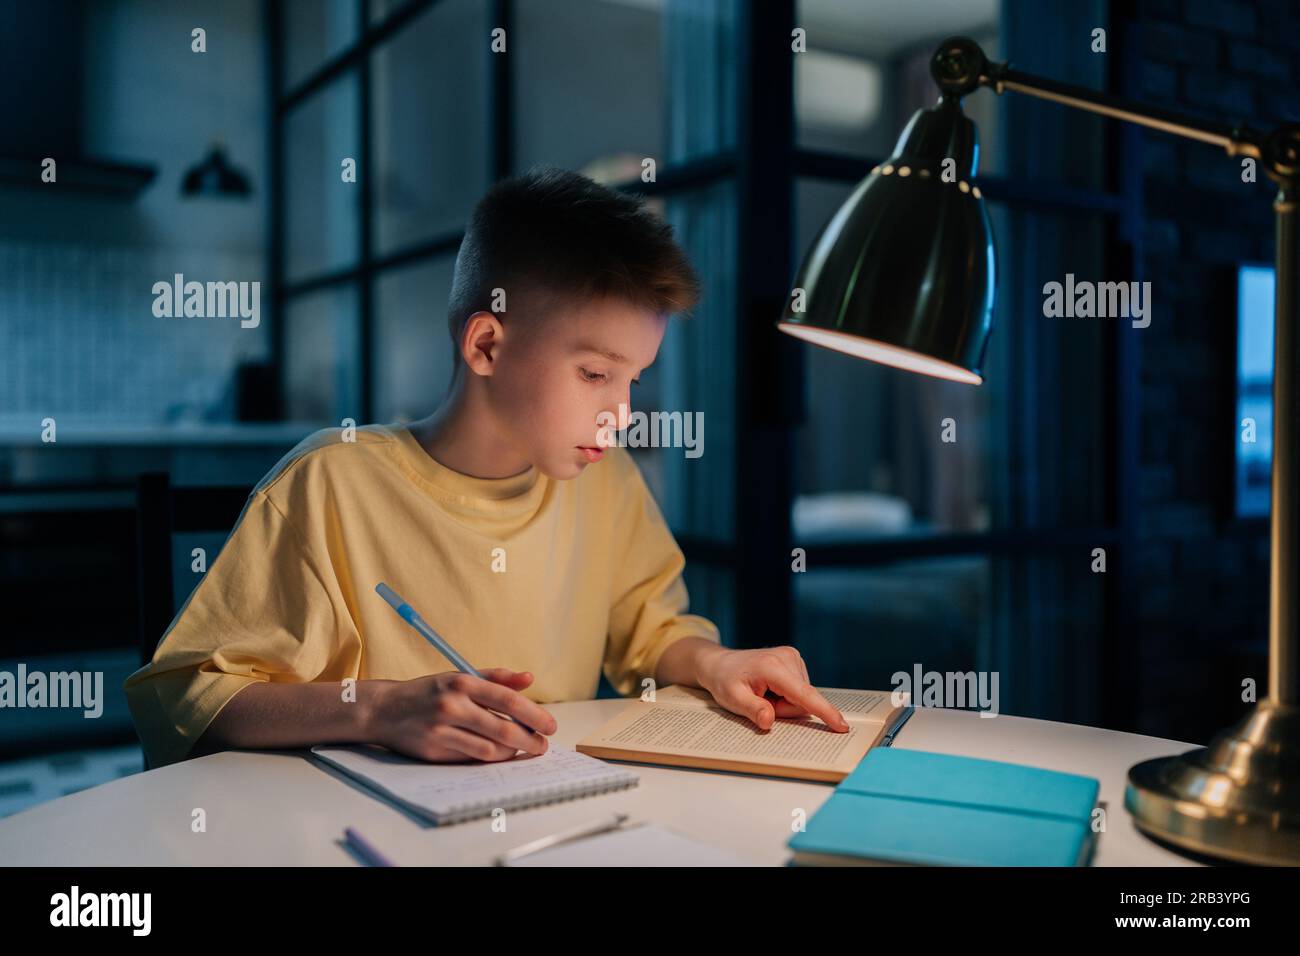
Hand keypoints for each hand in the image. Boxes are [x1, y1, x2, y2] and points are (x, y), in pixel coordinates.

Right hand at [367, 669, 557, 761]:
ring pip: (489, 748)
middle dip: (530, 740)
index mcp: (463, 682)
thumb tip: (529, 679)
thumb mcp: (460, 676)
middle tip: (543, 745)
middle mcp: (452, 705)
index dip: (534, 714)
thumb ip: (496, 677)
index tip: (550, 725)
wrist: (385, 709)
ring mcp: (442, 729)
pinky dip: (490, 758)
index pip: (508, 699)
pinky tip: (500, 754)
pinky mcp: (434, 750)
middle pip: (503, 727)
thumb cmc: (429, 691)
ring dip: (512, 752)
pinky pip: (471, 758)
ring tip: (523, 749)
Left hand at [694, 646, 848, 731]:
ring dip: (784, 703)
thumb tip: (769, 721)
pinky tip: (769, 688)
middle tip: (761, 702)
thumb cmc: (725, 680)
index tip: (840, 725)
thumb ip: (753, 709)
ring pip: (802, 697)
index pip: (804, 694)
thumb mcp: (732, 699)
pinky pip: (800, 690)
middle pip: (802, 701)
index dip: (823, 711)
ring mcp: (793, 657)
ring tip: (763, 693)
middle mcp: (788, 657)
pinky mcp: (795, 661)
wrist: (721, 663)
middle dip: (784, 710)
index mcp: (773, 667)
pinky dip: (786, 696)